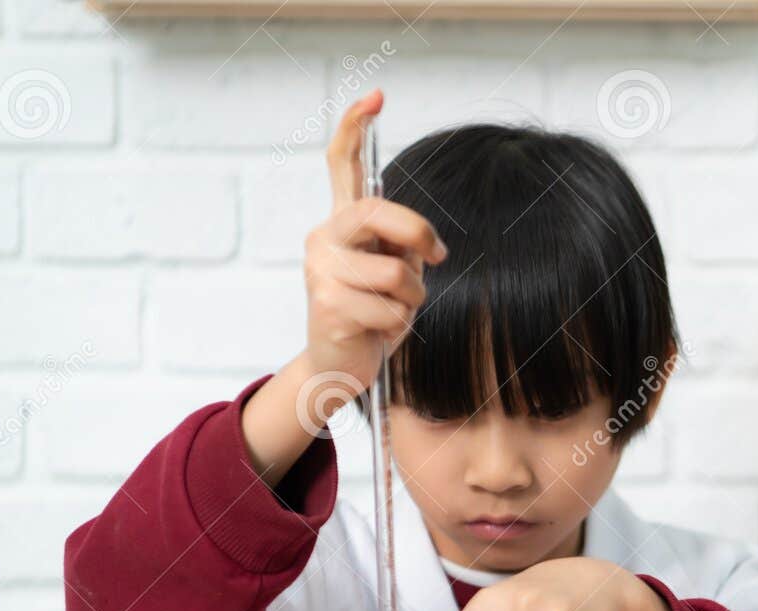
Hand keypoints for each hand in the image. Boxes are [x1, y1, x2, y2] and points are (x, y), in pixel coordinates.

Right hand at [303, 89, 445, 404]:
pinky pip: (392, 311)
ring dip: (410, 300)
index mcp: (343, 224)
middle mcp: (324, 238)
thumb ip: (401, 246)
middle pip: (377, 211)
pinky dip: (399, 326)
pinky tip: (376, 332)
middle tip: (435, 256)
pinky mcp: (328, 307)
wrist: (340, 367)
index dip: (355, 128)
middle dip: (417, 233)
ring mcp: (321, 271)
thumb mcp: (395, 272)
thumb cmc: (373, 315)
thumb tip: (422, 242)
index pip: (341, 166)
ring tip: (391, 311)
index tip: (376, 97)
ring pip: (396, 274)